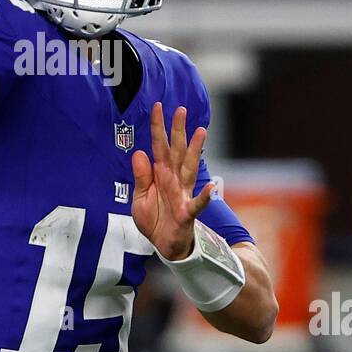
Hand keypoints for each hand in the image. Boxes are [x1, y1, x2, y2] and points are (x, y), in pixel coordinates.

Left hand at [131, 103, 213, 260]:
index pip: (159, 146)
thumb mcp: (140, 198)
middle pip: (177, 150)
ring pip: (190, 168)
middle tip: (180, 109)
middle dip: (178, 130)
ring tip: (201, 132)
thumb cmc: (154, 219)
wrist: (163, 245)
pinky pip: (197, 204)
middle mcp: (174, 179)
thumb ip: (141, 177)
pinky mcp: (187, 212)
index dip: (158, 127)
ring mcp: (183, 194)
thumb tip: (140, 152)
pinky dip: (204, 197)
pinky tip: (212, 188)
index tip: (158, 106)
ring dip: (195, 151)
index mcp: (160, 174)